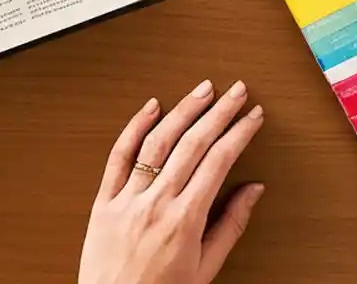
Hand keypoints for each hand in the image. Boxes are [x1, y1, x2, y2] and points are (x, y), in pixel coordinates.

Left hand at [78, 80, 265, 283]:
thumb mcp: (205, 268)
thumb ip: (231, 225)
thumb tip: (254, 189)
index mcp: (185, 220)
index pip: (219, 161)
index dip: (239, 133)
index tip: (253, 115)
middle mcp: (156, 204)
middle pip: (193, 144)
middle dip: (219, 112)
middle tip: (236, 90)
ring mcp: (127, 199)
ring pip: (157, 142)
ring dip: (182, 111)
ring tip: (202, 90)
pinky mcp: (103, 201)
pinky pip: (118, 156)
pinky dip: (134, 127)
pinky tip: (151, 107)